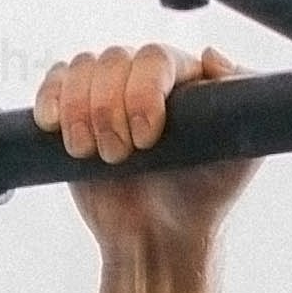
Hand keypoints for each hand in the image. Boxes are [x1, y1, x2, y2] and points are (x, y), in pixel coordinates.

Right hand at [34, 44, 254, 272]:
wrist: (158, 238)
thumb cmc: (203, 198)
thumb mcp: (241, 152)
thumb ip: (241, 99)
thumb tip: (211, 54)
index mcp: (183, 79)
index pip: (155, 58)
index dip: (143, 92)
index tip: (146, 138)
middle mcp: (143, 79)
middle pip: (113, 60)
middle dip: (109, 110)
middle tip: (118, 156)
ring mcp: (107, 92)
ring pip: (83, 69)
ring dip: (79, 111)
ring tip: (90, 153)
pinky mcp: (73, 112)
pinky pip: (55, 82)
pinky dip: (50, 98)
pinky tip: (54, 125)